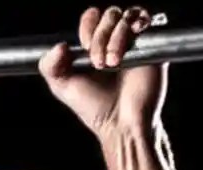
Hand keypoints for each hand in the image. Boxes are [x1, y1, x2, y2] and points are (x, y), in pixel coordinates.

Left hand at [39, 6, 167, 135]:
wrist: (120, 121)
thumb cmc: (93, 105)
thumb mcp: (62, 86)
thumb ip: (50, 66)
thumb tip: (59, 45)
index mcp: (94, 45)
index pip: (92, 17)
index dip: (88, 26)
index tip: (84, 47)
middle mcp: (115, 40)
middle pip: (110, 14)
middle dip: (101, 36)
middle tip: (99, 63)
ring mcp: (135, 42)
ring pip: (127, 16)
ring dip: (116, 37)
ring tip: (113, 63)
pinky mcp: (152, 46)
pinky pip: (148, 21)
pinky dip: (138, 24)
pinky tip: (130, 43)